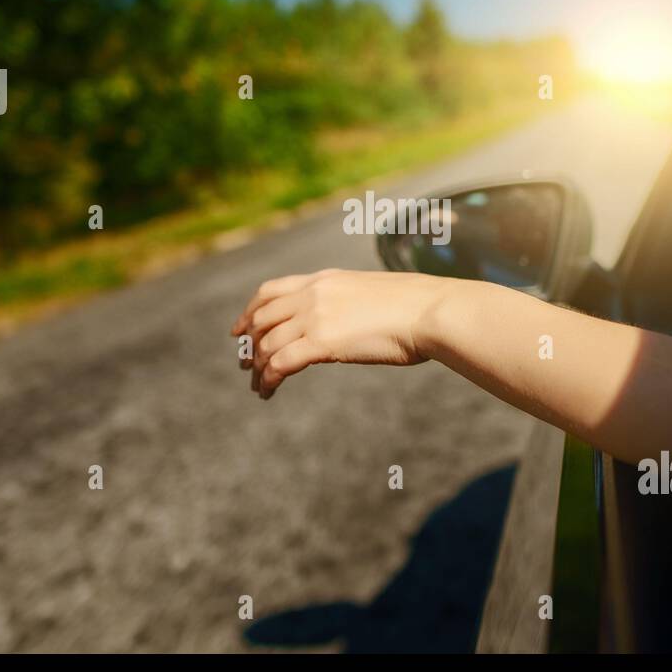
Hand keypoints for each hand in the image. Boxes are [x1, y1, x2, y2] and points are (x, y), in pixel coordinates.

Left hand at [230, 269, 450, 398]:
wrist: (431, 311)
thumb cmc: (418, 308)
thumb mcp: (374, 294)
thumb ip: (351, 304)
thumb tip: (352, 320)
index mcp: (325, 279)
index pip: (271, 290)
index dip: (249, 311)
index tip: (240, 328)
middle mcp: (314, 293)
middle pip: (262, 318)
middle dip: (247, 342)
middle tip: (243, 363)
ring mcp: (315, 316)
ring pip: (266, 343)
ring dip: (257, 367)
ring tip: (258, 386)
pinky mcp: (321, 342)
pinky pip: (280, 363)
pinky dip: (268, 379)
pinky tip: (268, 392)